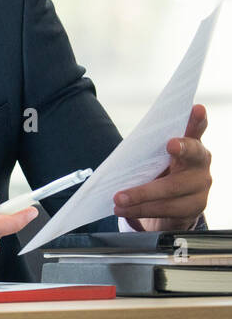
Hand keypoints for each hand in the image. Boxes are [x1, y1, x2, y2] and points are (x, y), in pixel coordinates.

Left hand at [114, 104, 211, 231]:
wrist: (174, 202)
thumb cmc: (160, 170)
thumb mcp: (156, 157)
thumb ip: (150, 150)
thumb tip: (124, 155)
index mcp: (191, 145)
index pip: (196, 129)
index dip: (197, 119)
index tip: (196, 108)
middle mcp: (201, 163)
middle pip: (191, 157)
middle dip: (178, 151)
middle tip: (169, 145)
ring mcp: (201, 187)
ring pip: (172, 190)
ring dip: (142, 195)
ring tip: (118, 199)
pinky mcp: (194, 208)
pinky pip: (167, 210)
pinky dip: (142, 210)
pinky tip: (124, 210)